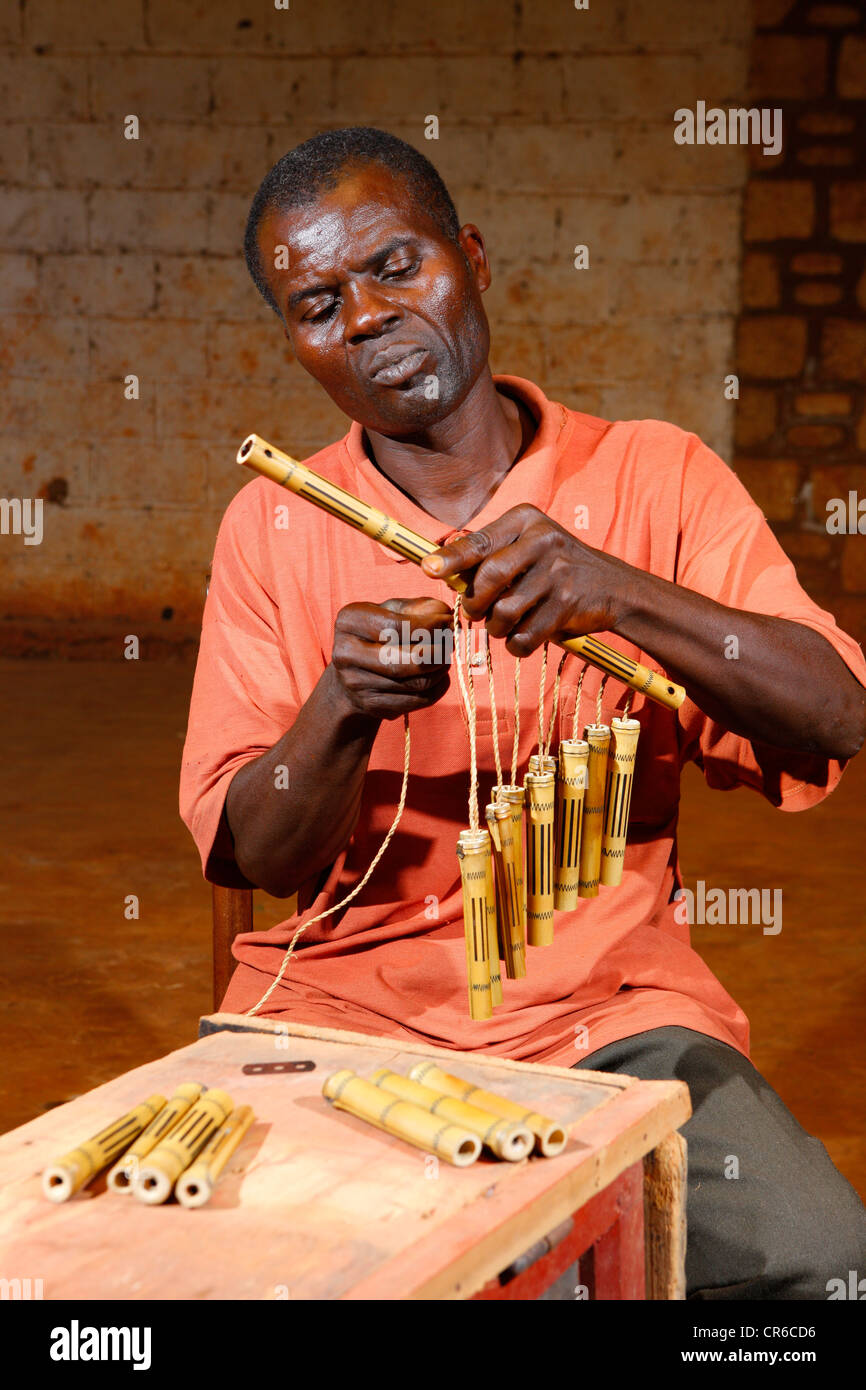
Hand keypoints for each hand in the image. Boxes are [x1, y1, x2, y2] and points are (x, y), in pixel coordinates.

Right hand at [331, 597, 454, 719]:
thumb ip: (419, 607)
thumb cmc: (378, 635)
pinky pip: (419, 700)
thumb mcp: (392, 611)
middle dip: (440, 650)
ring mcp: (357, 684)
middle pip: (411, 658)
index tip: (448, 622)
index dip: (430, 625)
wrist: (351, 675)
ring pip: (418, 682)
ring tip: (445, 658)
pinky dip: (439, 687)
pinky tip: (440, 676)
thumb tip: (445, 613)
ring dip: (441, 669)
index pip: (397, 626)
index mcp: (349, 621)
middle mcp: (347, 653)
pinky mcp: (372, 706)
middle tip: (450, 643)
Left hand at [420, 504, 632, 655]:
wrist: (613, 586)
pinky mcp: (568, 604)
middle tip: (475, 613)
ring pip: (505, 611)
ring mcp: (558, 572)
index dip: (452, 558)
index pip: (480, 540)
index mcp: (526, 520)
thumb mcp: (527, 545)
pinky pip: (526, 635)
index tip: (428, 570)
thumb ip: (490, 554)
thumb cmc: (555, 567)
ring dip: (496, 627)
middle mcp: (543, 540)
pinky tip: (522, 638)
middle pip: (490, 577)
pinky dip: (517, 644)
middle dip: (475, 603)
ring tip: (501, 625)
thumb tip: (439, 569)